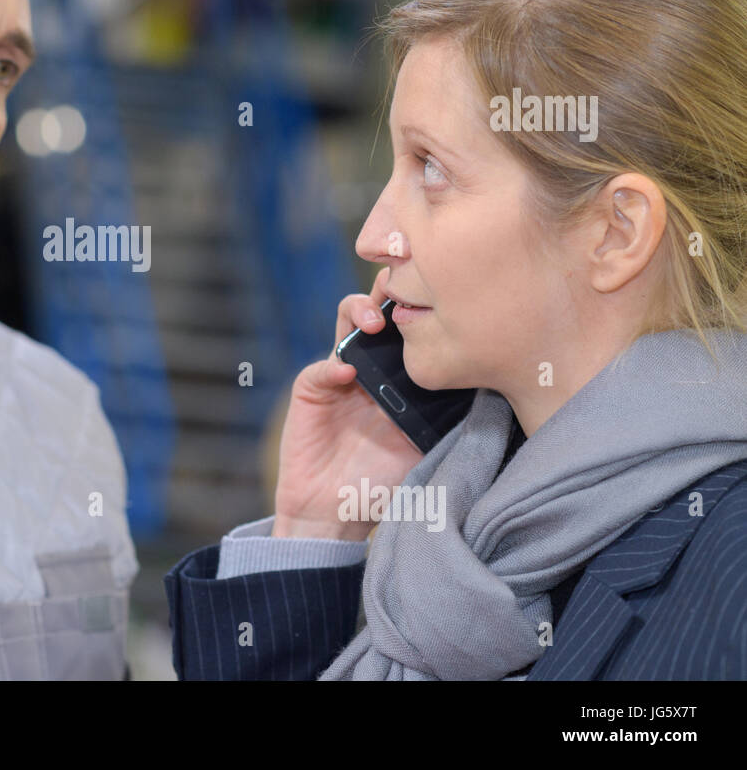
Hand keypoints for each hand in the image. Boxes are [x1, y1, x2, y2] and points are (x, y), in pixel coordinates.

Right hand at [273, 267, 423, 538]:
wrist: (335, 515)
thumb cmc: (382, 484)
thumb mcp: (427, 448)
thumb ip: (449, 420)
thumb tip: (494, 393)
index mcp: (402, 377)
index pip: (414, 328)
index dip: (424, 306)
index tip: (444, 298)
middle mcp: (372, 367)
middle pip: (381, 311)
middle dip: (392, 291)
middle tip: (404, 290)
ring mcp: (340, 374)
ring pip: (347, 321)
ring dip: (360, 312)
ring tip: (374, 322)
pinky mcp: (310, 390)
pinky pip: (320, 369)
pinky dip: (332, 366)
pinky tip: (347, 373)